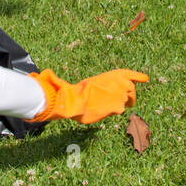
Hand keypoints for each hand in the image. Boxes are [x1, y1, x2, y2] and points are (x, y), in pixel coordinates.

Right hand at [26, 69, 148, 123]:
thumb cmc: (73, 92)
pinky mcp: (118, 107)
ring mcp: (121, 96)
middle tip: (130, 100)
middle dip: (129, 95)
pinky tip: (115, 110)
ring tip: (116, 106)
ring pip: (125, 101)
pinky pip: (120, 108)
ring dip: (122, 103)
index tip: (146, 79)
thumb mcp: (77, 85)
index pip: (130, 75)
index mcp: (113, 75)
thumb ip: (74, 83)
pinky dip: (117, 109)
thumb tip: (40, 77)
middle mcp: (120, 83)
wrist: (75, 101)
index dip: (138, 77)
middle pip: (130, 90)